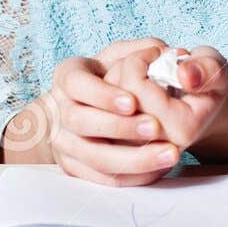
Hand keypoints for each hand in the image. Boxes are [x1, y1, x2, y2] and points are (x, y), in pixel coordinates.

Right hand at [2, 38, 181, 184]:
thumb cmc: (119, 75)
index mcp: (68, 76)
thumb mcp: (129, 54)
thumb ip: (148, 49)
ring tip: (168, 154)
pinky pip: (103, 178)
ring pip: (93, 156)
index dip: (102, 94)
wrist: (102, 108)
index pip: (76, 84)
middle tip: (155, 128)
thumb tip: (166, 53)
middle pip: (79, 122)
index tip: (133, 101)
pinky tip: (159, 169)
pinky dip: (132, 176)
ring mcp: (64, 141)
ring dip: (132, 158)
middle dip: (119, 127)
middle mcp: (59, 109)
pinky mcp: (76, 166)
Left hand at [102, 44, 227, 157]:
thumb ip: (206, 70)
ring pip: (101, 102)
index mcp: (180, 129)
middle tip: (150, 61)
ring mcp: (132, 149)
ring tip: (142, 73)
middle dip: (127, 66)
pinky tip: (130, 87)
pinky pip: (98, 111)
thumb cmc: (205, 85)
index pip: (136, 84)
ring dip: (117, 77)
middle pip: (114, 93)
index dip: (141, 58)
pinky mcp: (117, 146)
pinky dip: (109, 91)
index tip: (158, 52)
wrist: (198, 110)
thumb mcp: (216, 70)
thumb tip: (184, 75)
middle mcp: (154, 146)